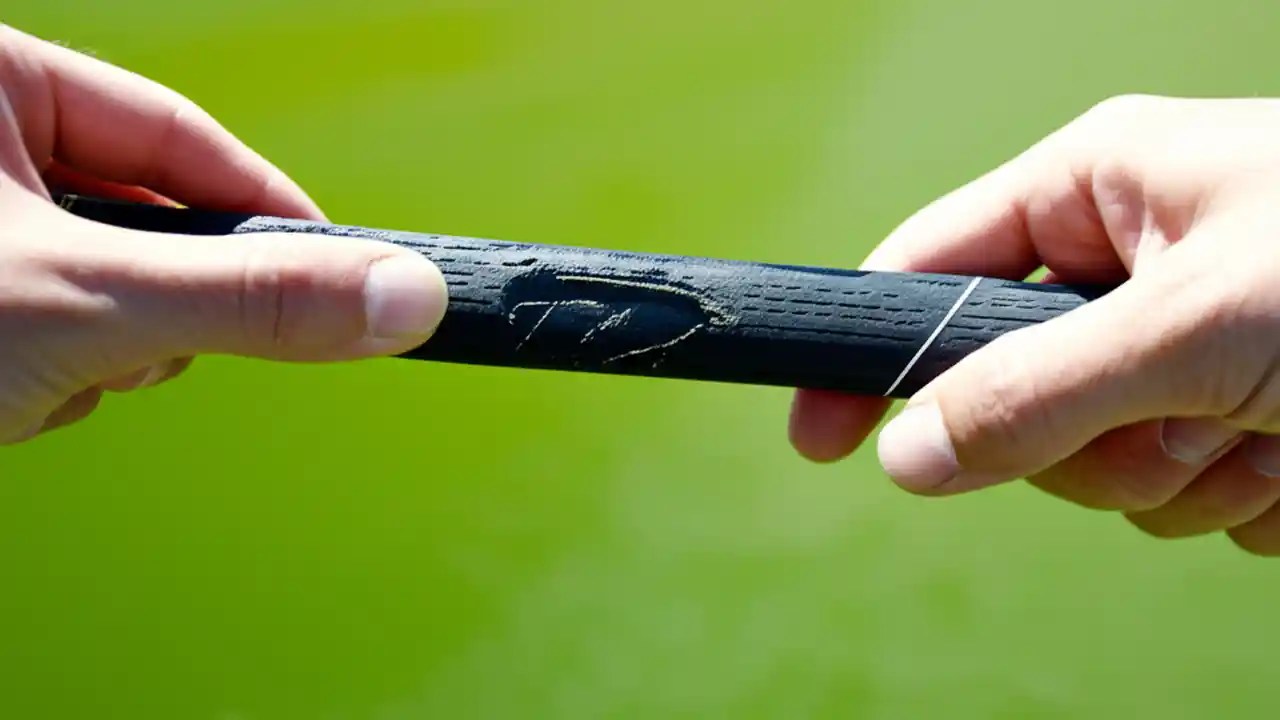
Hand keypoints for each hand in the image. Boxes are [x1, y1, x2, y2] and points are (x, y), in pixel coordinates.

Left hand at [0, 26, 446, 443]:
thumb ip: (247, 297)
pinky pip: (56, 319)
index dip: (265, 210)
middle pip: (146, 213)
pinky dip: (53, 370)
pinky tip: (13, 391)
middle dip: (159, 304)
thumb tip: (404, 296)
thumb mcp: (88, 300)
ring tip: (45, 374)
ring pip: (105, 279)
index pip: (181, 131)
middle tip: (140, 347)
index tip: (332, 275)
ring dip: (101, 349)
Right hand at [789, 95, 1279, 555]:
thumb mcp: (1192, 324)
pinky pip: (1186, 496)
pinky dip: (1245, 497)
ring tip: (1271, 433)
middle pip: (1018, 395)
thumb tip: (906, 458)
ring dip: (1186, 477)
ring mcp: (1183, 346)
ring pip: (1104, 464)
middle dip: (1099, 443)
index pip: (930, 271)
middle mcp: (1129, 265)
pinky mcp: (1238, 412)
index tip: (817, 439)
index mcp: (1095, 191)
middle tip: (1191, 425)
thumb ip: (1037, 391)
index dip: (867, 354)